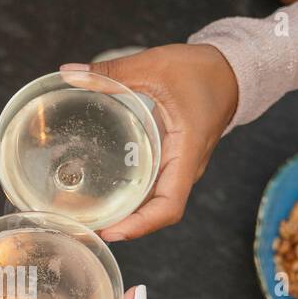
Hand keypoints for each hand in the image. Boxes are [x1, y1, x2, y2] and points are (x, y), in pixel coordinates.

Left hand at [61, 44, 236, 241]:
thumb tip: (68, 73)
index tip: (112, 232)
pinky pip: (154, 188)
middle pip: (158, 212)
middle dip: (125, 225)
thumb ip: (111, 73)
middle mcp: (185, 167)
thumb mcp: (154, 66)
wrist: (229, 70)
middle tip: (86, 227)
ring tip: (90, 217)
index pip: (169, 205)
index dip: (141, 225)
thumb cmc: (201, 70)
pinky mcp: (173, 160)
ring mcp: (180, 166)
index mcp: (186, 150)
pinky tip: (105, 193)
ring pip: (155, 203)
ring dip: (128, 214)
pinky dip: (132, 197)